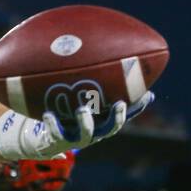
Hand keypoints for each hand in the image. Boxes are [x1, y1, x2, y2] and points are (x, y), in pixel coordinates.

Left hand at [0, 93, 152, 160]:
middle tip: (119, 104)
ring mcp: (75, 138)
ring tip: (81, 109)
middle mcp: (92, 131)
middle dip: (117, 117)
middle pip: (111, 128)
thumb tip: (90, 47)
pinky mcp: (57, 142)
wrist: (42, 138)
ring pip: (86, 134)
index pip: (124, 114)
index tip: (149, 94)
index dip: (138, 106)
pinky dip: (53, 125)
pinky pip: (56, 134)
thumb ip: (84, 79)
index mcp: (100, 120)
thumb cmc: (63, 111)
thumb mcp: (73, 94)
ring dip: (85, 122)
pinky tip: (48, 113)